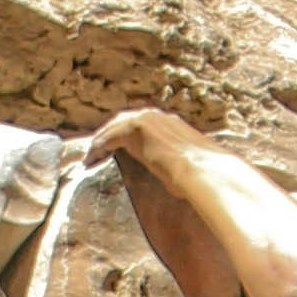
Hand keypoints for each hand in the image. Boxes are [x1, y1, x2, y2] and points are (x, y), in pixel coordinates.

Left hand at [85, 107, 205, 179]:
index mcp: (171, 123)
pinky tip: (92, 156)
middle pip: (124, 120)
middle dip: (110, 133)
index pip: (142, 124)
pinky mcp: (137, 128)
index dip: (126, 135)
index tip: (117, 146)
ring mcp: (147, 119)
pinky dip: (100, 146)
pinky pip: (111, 136)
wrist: (205, 171)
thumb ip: (177, 164)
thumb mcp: (187, 166)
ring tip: (91, 153)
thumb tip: (179, 180)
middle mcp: (158, 116)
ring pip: (115, 126)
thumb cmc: (202, 174)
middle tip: (98, 147)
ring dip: (102, 139)